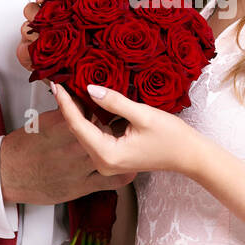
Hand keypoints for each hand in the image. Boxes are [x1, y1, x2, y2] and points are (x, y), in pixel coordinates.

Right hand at [0, 103, 134, 204]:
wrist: (7, 175)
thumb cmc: (22, 149)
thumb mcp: (40, 121)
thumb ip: (62, 111)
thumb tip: (74, 98)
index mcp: (62, 126)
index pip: (90, 108)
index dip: (102, 104)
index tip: (108, 101)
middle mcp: (74, 146)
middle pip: (104, 128)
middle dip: (114, 121)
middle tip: (122, 117)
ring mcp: (80, 166)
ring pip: (110, 151)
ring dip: (120, 143)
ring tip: (127, 137)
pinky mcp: (82, 186)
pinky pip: (112, 181)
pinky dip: (124, 174)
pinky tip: (128, 166)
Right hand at [17, 0, 90, 70]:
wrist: (81, 67)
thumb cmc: (81, 40)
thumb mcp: (86, 12)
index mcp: (54, 8)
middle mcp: (41, 21)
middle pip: (30, 9)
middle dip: (37, 13)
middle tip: (48, 19)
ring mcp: (33, 38)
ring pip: (25, 29)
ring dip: (36, 33)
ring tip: (49, 39)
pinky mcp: (29, 57)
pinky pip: (22, 51)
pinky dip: (30, 53)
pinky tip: (42, 55)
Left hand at [51, 83, 202, 177]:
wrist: (188, 155)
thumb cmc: (171, 137)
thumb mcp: (142, 114)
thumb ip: (114, 102)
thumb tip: (90, 88)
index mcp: (107, 155)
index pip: (78, 125)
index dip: (65, 104)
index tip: (56, 85)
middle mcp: (103, 162)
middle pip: (77, 130)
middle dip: (68, 107)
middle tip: (59, 82)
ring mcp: (107, 162)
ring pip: (85, 132)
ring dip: (78, 112)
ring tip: (68, 88)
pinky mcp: (112, 157)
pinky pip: (94, 136)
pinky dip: (90, 119)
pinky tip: (85, 102)